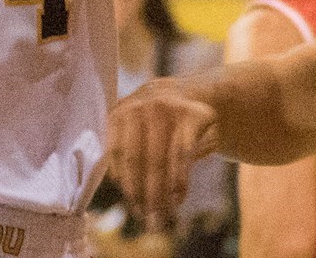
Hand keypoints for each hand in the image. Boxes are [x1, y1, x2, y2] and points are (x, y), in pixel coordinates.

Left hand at [107, 77, 219, 232]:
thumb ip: (126, 153)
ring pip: (159, 160)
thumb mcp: (138, 127)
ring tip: (162, 217)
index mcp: (120, 111)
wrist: (198, 93)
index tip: (132, 207)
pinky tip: (178, 199)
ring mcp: (166, 107)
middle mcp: (140, 106)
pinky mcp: (191, 115)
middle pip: (137, 159)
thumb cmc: (162, 123)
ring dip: (160, 193)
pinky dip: (179, 181)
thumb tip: (126, 195)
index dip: (124, 183)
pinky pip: (182, 155)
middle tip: (148, 221)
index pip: (117, 153)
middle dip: (141, 194)